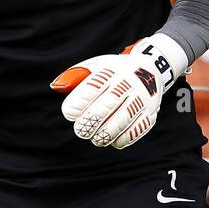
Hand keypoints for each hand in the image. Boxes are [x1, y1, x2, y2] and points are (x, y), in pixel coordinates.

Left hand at [49, 33, 188, 148]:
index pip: (92, 87)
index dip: (78, 103)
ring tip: (95, 138)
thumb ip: (75, 76)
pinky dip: (124, 137)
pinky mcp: (151, 110)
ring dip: (107, 133)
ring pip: (124, 119)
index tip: (70, 114)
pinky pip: (138, 128)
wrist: (150, 68)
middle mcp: (128, 82)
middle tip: (80, 130)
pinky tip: (113, 140)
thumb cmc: (113, 72)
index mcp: (111, 70)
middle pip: (108, 104)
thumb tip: (56, 87)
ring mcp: (142, 97)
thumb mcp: (95, 66)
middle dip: (91, 121)